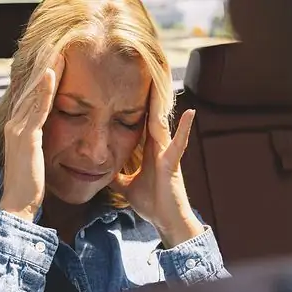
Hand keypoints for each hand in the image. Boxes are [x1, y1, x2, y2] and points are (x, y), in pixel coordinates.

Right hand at [0, 56, 64, 221]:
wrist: (18, 205)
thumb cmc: (30, 186)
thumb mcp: (34, 158)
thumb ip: (38, 142)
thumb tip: (47, 135)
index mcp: (16, 129)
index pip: (29, 96)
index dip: (40, 78)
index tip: (53, 60)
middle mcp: (13, 125)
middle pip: (30, 90)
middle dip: (43, 68)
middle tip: (55, 46)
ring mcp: (18, 130)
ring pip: (34, 94)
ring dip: (46, 71)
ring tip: (57, 52)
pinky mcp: (27, 137)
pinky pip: (39, 108)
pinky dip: (46, 90)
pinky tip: (53, 74)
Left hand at [110, 85, 203, 247]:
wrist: (165, 221)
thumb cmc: (152, 203)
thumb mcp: (126, 186)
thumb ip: (116, 177)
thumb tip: (101, 172)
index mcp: (148, 150)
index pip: (140, 121)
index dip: (135, 104)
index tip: (127, 85)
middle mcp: (159, 147)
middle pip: (151, 116)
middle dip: (148, 96)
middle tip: (144, 71)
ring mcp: (167, 153)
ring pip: (162, 123)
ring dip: (161, 104)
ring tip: (161, 82)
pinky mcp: (172, 163)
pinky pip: (179, 143)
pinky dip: (184, 129)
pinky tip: (190, 112)